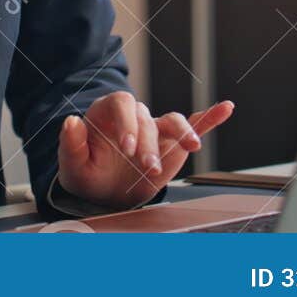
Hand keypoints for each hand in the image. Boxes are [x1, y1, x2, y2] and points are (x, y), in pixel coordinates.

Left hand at [55, 91, 234, 208]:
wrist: (104, 192)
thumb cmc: (87, 173)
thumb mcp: (73, 164)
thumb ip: (71, 143)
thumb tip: (70, 121)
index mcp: (108, 113)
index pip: (122, 104)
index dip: (127, 122)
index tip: (128, 147)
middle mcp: (134, 116)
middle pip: (147, 119)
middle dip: (149, 143)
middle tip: (147, 167)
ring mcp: (155, 128)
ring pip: (173, 120)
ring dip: (183, 133)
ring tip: (192, 146)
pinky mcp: (172, 142)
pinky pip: (193, 125)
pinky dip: (210, 117)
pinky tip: (226, 108)